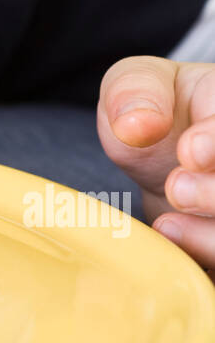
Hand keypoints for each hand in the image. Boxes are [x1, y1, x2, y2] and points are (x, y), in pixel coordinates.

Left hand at [97, 55, 214, 276]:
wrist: (157, 152)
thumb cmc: (154, 110)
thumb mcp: (136, 82)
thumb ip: (136, 91)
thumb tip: (137, 126)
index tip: (190, 152)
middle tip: (177, 188)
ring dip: (212, 238)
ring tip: (166, 225)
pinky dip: (203, 260)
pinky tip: (172, 248)